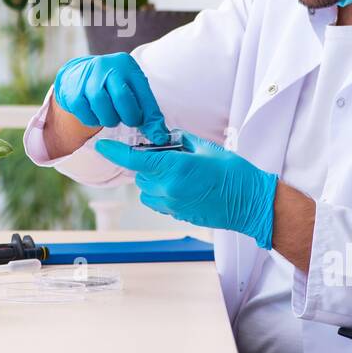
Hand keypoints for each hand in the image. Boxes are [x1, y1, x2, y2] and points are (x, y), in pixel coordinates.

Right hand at [52, 53, 170, 143]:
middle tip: (129, 121)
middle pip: (121, 97)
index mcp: (126, 65)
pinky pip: (84, 112)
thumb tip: (160, 136)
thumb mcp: (133, 90)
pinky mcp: (72, 91)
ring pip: (101, 104)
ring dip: (109, 119)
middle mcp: (106, 66)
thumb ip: (148, 111)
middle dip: (128, 117)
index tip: (155, 135)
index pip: (143, 93)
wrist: (79, 75)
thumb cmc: (112, 85)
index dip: (150, 117)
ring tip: (112, 118)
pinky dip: (92, 120)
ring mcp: (87, 77)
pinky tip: (96, 116)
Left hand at [94, 132, 277, 248]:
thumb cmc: (233, 173)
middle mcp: (168, 189)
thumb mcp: (206, 148)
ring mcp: (172, 205)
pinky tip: (179, 186)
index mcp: (174, 168)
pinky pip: (156, 202)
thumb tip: (167, 137)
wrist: (249, 203)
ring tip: (174, 172)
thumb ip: (181, 140)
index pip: (134, 160)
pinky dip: (159, 192)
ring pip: (146, 190)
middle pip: (139, 176)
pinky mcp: (177, 215)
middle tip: (165, 155)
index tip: (102, 146)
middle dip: (145, 164)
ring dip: (151, 180)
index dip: (115, 153)